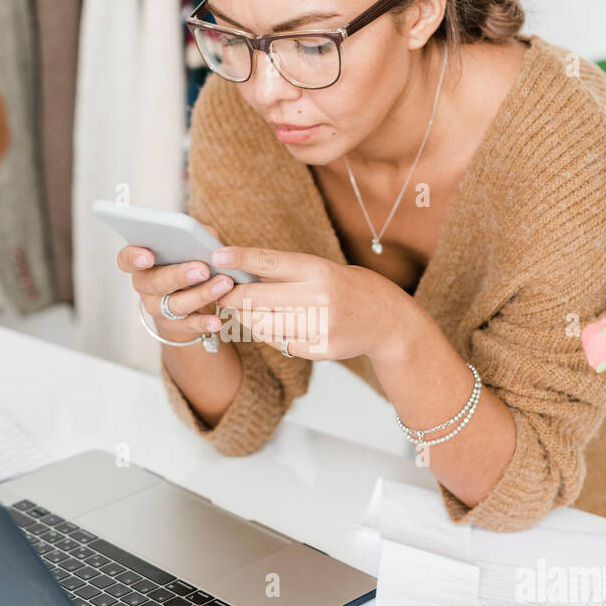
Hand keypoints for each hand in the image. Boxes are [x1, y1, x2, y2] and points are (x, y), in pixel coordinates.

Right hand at [116, 245, 233, 340]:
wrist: (189, 295)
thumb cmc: (187, 260)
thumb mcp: (190, 244)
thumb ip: (194, 236)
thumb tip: (205, 238)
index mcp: (142, 262)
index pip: (127, 259)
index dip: (134, 258)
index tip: (148, 256)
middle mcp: (144, 285)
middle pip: (155, 282)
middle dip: (179, 276)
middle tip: (202, 269)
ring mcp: (156, 307)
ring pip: (174, 304)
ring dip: (200, 295)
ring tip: (223, 285)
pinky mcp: (172, 325)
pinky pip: (186, 326)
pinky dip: (202, 323)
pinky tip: (216, 321)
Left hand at [210, 246, 417, 361]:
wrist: (387, 322)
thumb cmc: (349, 289)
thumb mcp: (323, 270)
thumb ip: (287, 274)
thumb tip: (241, 273)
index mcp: (319, 270)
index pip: (270, 262)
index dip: (240, 258)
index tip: (217, 255)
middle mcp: (318, 297)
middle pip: (257, 298)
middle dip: (232, 296)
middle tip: (221, 293)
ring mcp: (318, 327)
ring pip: (262, 324)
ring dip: (247, 318)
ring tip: (246, 311)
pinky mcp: (318, 349)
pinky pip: (278, 342)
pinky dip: (270, 334)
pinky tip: (278, 326)